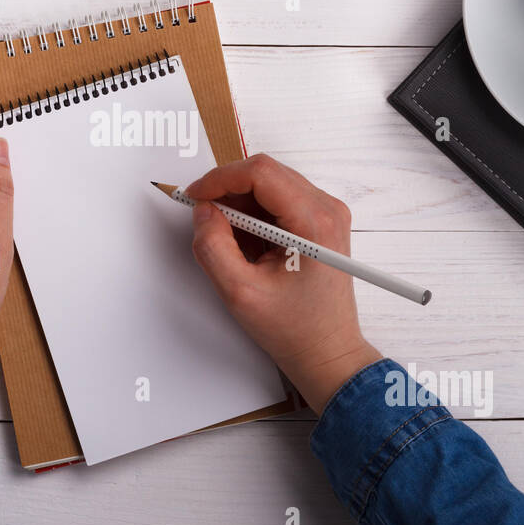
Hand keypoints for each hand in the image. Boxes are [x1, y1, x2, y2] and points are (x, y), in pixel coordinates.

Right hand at [186, 154, 381, 412]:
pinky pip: (279, 200)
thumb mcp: (240, 292)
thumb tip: (203, 212)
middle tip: (203, 215)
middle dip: (227, 189)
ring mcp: (326, 214)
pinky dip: (254, 213)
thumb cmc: (296, 329)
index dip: (220, 178)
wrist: (327, 351)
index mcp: (314, 222)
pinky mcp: (319, 223)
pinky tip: (245, 243)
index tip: (195, 196)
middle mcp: (327, 210)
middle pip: (265, 173)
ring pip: (270, 184)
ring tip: (227, 238)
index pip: (261, 173)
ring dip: (240, 203)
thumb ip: (213, 247)